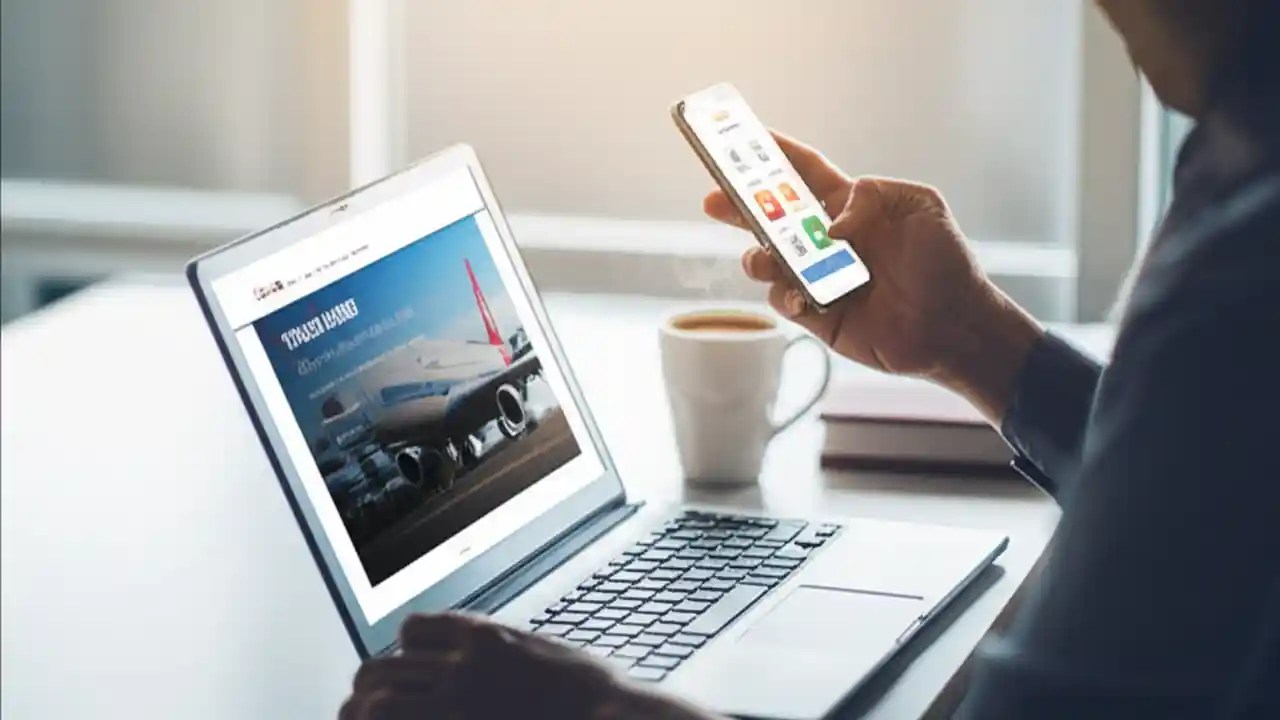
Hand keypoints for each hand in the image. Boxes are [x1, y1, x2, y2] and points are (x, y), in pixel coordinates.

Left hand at [339, 613, 720, 719]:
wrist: (614, 716)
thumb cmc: (593, 698)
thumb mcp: (544, 655)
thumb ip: (505, 653)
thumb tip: (479, 659)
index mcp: (486, 637)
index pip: (413, 632)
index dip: (402, 657)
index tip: (408, 679)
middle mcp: (462, 664)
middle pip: (379, 669)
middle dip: (370, 694)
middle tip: (375, 716)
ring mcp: (458, 699)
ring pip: (373, 700)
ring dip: (366, 716)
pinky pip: (395, 716)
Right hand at [703, 132, 1042, 421]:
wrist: (955, 326)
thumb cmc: (946, 262)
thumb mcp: (921, 205)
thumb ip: (874, 194)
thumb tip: (831, 223)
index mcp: (850, 206)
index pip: (803, 173)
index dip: (773, 154)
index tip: (741, 138)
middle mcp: (828, 239)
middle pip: (770, 215)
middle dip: (738, 204)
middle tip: (713, 197)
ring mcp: (819, 277)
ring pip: (767, 260)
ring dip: (759, 256)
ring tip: (766, 258)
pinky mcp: (817, 314)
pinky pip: (782, 299)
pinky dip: (784, 294)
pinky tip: (802, 296)